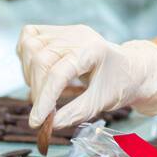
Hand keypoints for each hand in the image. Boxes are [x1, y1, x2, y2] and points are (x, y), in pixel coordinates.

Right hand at [16, 24, 156, 128]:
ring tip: (44, 92)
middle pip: (41, 59)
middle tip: (43, 112)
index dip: (44, 98)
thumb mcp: (102, 102)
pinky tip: (37, 73)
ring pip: (30, 47)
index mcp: (94, 50)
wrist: (131, 67)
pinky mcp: (57, 32)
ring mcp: (66, 31)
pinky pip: (29, 37)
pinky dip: (26, 57)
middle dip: (37, 90)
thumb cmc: (120, 83)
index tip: (36, 121)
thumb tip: (51, 124)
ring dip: (30, 75)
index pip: (60, 72)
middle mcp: (78, 35)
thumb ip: (76, 113)